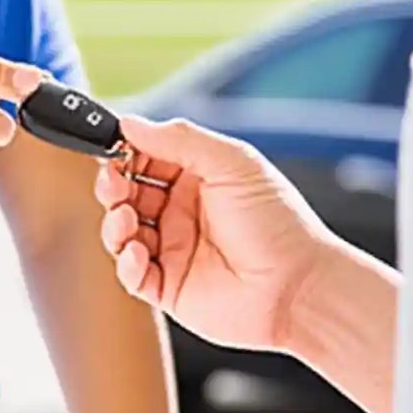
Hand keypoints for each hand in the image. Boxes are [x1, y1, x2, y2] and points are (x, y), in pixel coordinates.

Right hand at [96, 118, 338, 352]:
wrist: (300, 289)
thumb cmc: (279, 225)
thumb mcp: (231, 163)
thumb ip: (179, 139)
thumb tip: (131, 122)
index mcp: (199, 177)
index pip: (147, 157)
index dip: (126, 152)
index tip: (113, 147)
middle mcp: (183, 212)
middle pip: (127, 194)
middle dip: (113, 186)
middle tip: (114, 183)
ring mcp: (175, 250)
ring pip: (122, 233)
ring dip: (115, 223)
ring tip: (125, 217)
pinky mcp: (170, 287)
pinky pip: (132, 275)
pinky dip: (127, 263)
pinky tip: (139, 253)